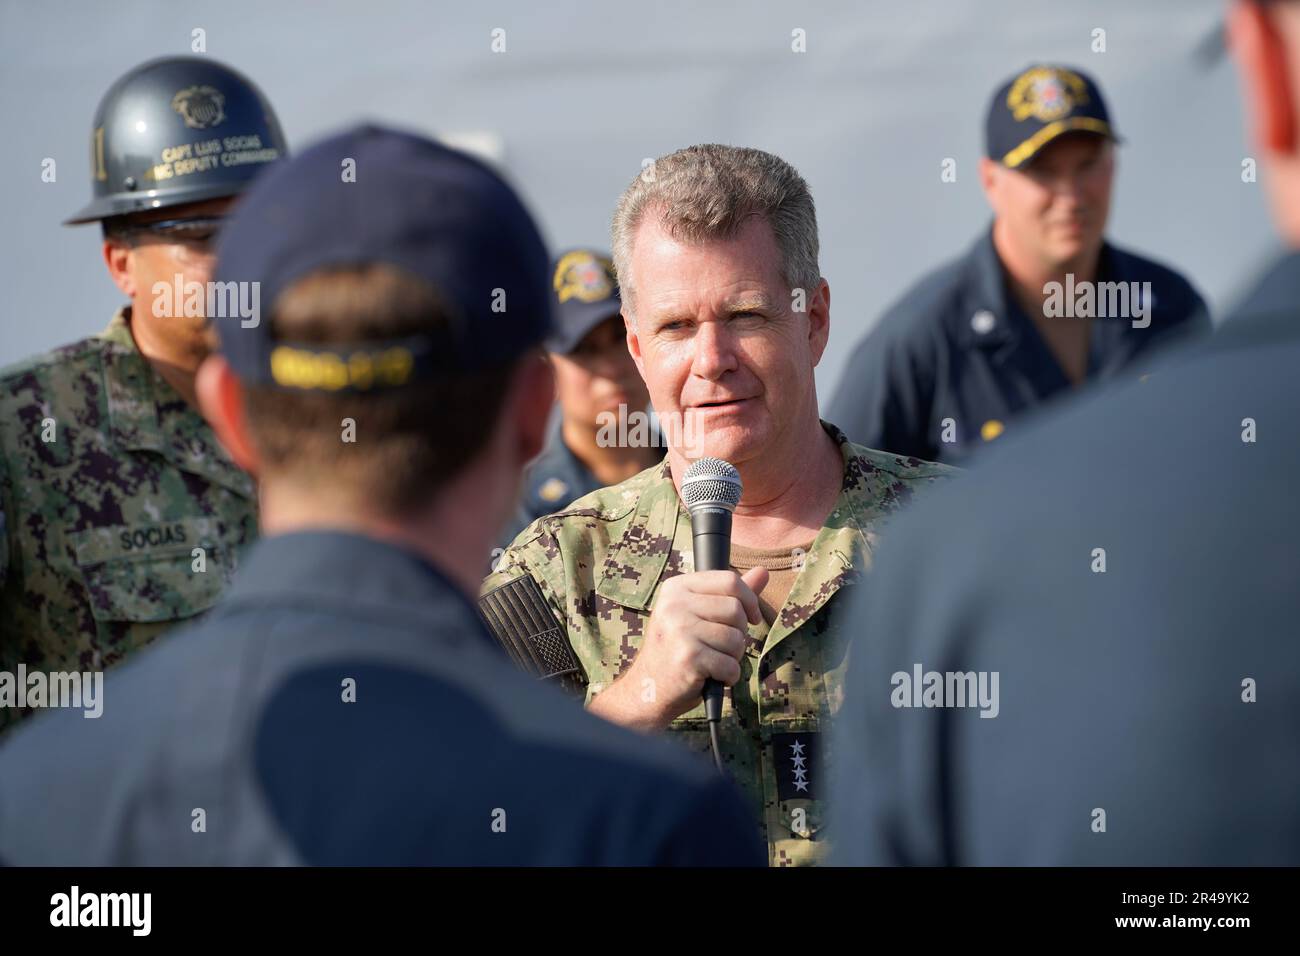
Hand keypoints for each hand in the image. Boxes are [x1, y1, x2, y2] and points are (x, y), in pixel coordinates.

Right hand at [589, 566, 768, 731]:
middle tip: (719, 647)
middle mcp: (675, 605)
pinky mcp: (688, 658)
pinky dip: (729, 677)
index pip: (729, 580)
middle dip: (738, 634)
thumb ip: (730, 594)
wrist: (648, 688)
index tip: (749, 618)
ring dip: (733, 657)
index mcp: (677, 588)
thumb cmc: (677, 649)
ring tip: (712, 662)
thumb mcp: (698, 614)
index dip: (749, 600)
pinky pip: (731, 665)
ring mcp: (680, 631)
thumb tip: (763, 572)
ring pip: (736, 639)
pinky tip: (711, 677)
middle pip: (736, 610)